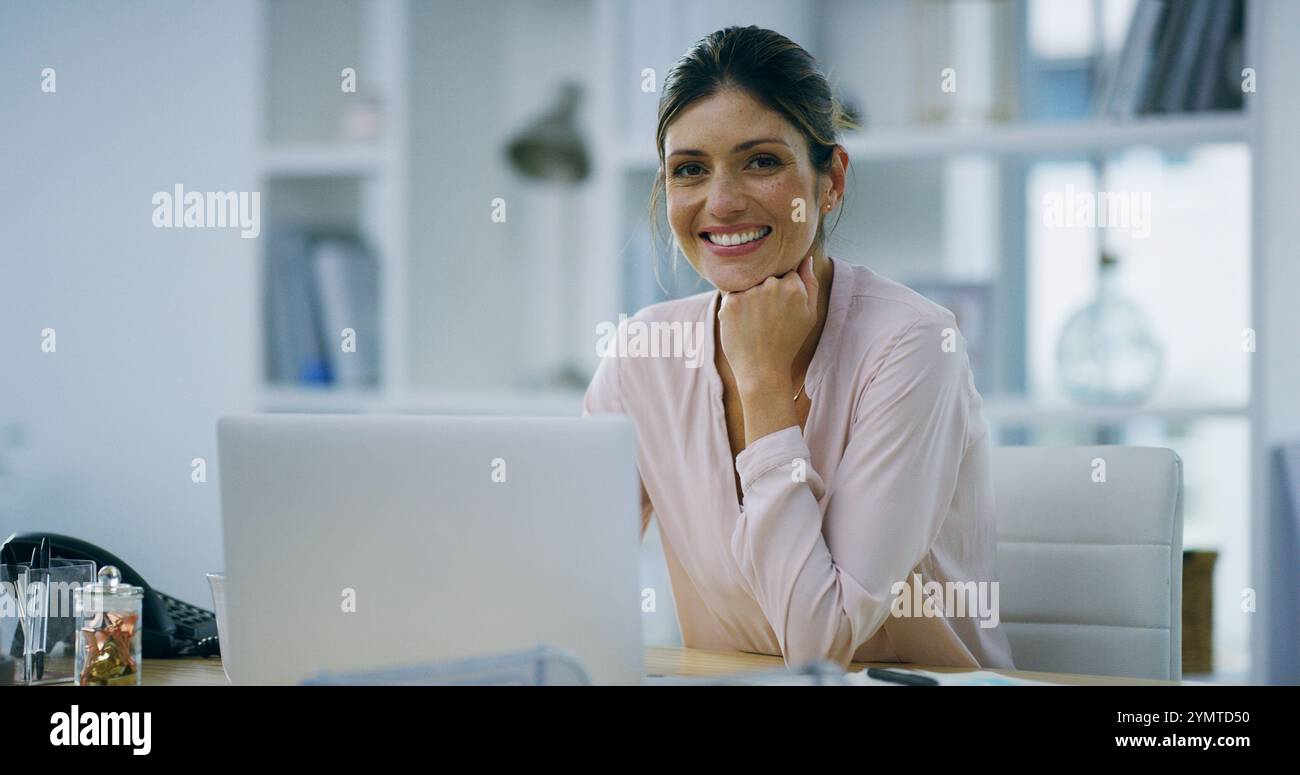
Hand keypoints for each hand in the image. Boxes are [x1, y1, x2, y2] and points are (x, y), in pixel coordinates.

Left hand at [717, 254, 818, 395]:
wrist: (762, 369)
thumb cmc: (788, 343)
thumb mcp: (809, 315)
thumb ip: (810, 283)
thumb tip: (805, 257)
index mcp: (793, 286)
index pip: (785, 273)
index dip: (782, 291)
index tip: (780, 309)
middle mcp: (772, 285)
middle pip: (765, 276)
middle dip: (764, 292)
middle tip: (766, 319)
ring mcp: (750, 292)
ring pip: (747, 284)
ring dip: (748, 298)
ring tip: (754, 323)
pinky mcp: (730, 302)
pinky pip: (731, 294)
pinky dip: (734, 308)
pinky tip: (742, 325)